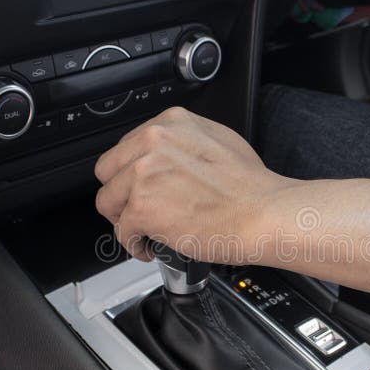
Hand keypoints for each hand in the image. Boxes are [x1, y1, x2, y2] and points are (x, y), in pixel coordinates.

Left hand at [94, 107, 290, 261]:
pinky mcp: (141, 207)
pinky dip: (134, 244)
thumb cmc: (250, 187)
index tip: (142, 187)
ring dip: (125, 219)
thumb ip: (183, 142)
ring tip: (146, 230)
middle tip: (138, 210)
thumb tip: (168, 157)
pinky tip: (151, 245)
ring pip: (108, 202)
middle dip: (122, 194)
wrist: (261, 214)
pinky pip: (121, 231)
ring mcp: (143, 175)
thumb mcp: (218, 140)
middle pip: (109, 171)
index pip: (127, 146)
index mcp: (170, 124)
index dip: (132, 172)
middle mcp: (152, 143)